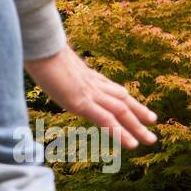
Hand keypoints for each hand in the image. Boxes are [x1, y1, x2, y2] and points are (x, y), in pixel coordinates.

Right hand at [23, 45, 157, 149]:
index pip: (110, 88)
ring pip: (120, 111)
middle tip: (154, 123)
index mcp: (85, 76)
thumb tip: (39, 66)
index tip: (133, 105)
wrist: (38, 45)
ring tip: (150, 140)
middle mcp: (92, 84)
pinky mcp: (81, 102)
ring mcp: (88, 93)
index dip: (124, 98)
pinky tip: (131, 145)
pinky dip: (120, 133)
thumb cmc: (37, 51)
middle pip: (121, 99)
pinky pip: (106, 120)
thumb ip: (49, 68)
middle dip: (138, 112)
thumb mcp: (45, 63)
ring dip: (136, 127)